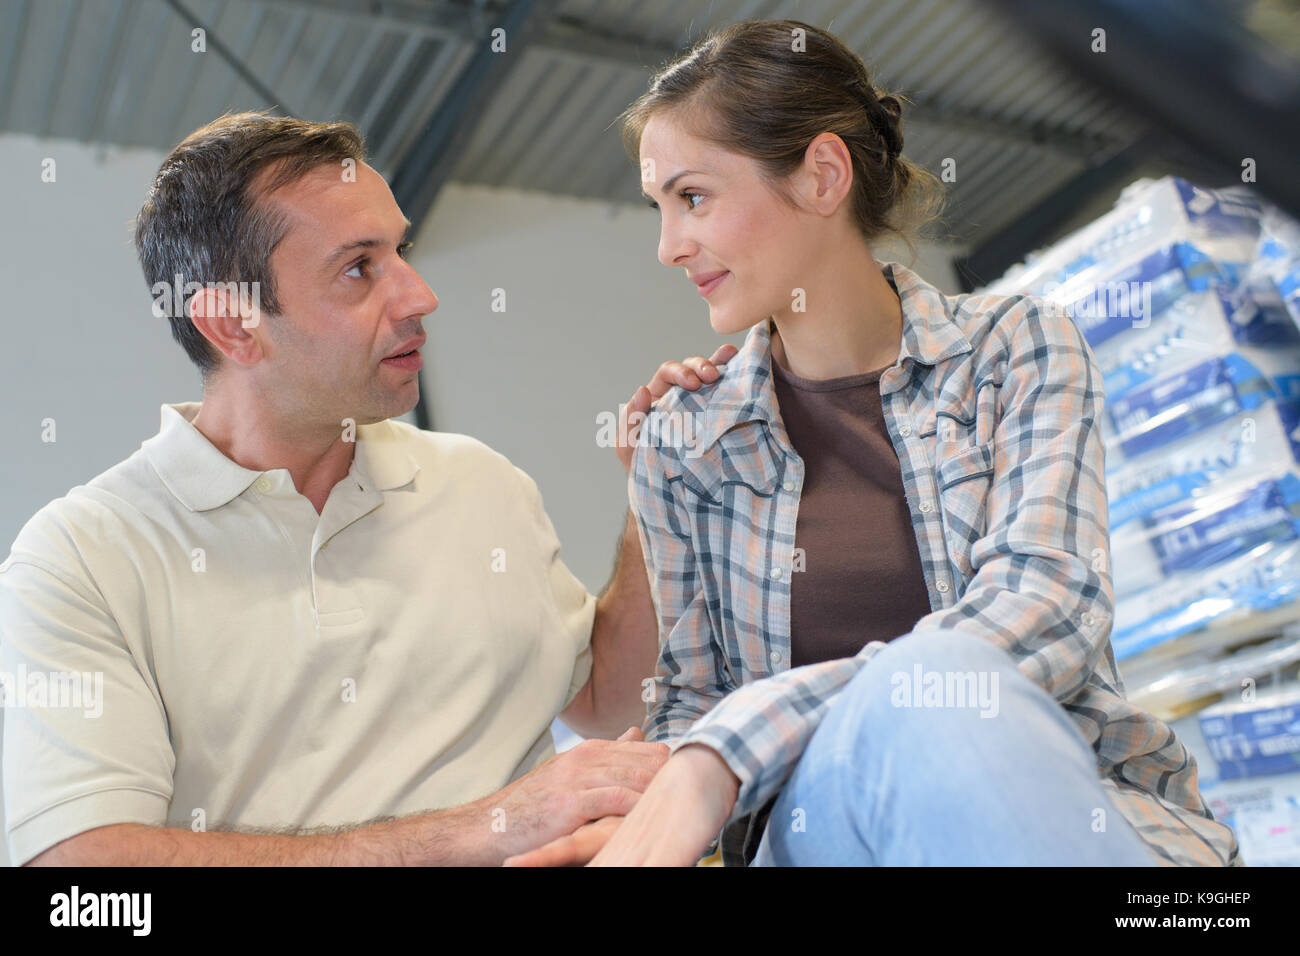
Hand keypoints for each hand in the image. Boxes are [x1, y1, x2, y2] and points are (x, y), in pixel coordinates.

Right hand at [504, 743, 739, 865]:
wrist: (488, 826)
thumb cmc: (530, 808)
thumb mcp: (569, 774)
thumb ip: (607, 756)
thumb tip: (638, 733)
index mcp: (589, 750)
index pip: (646, 749)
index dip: (671, 766)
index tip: (693, 781)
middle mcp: (586, 757)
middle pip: (648, 761)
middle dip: (675, 779)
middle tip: (703, 794)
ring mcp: (579, 777)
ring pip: (637, 777)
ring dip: (664, 793)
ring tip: (690, 805)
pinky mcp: (572, 801)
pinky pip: (618, 799)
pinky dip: (640, 806)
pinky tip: (657, 816)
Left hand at [616, 344, 738, 472]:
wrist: (667, 492)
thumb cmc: (642, 465)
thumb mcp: (628, 445)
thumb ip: (630, 419)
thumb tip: (643, 390)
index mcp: (658, 397)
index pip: (668, 373)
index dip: (680, 372)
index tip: (693, 383)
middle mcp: (680, 395)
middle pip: (691, 369)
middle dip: (702, 366)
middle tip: (712, 376)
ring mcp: (701, 404)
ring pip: (711, 374)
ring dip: (720, 362)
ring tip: (731, 355)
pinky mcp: (718, 417)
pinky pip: (727, 393)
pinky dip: (736, 375)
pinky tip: (745, 366)